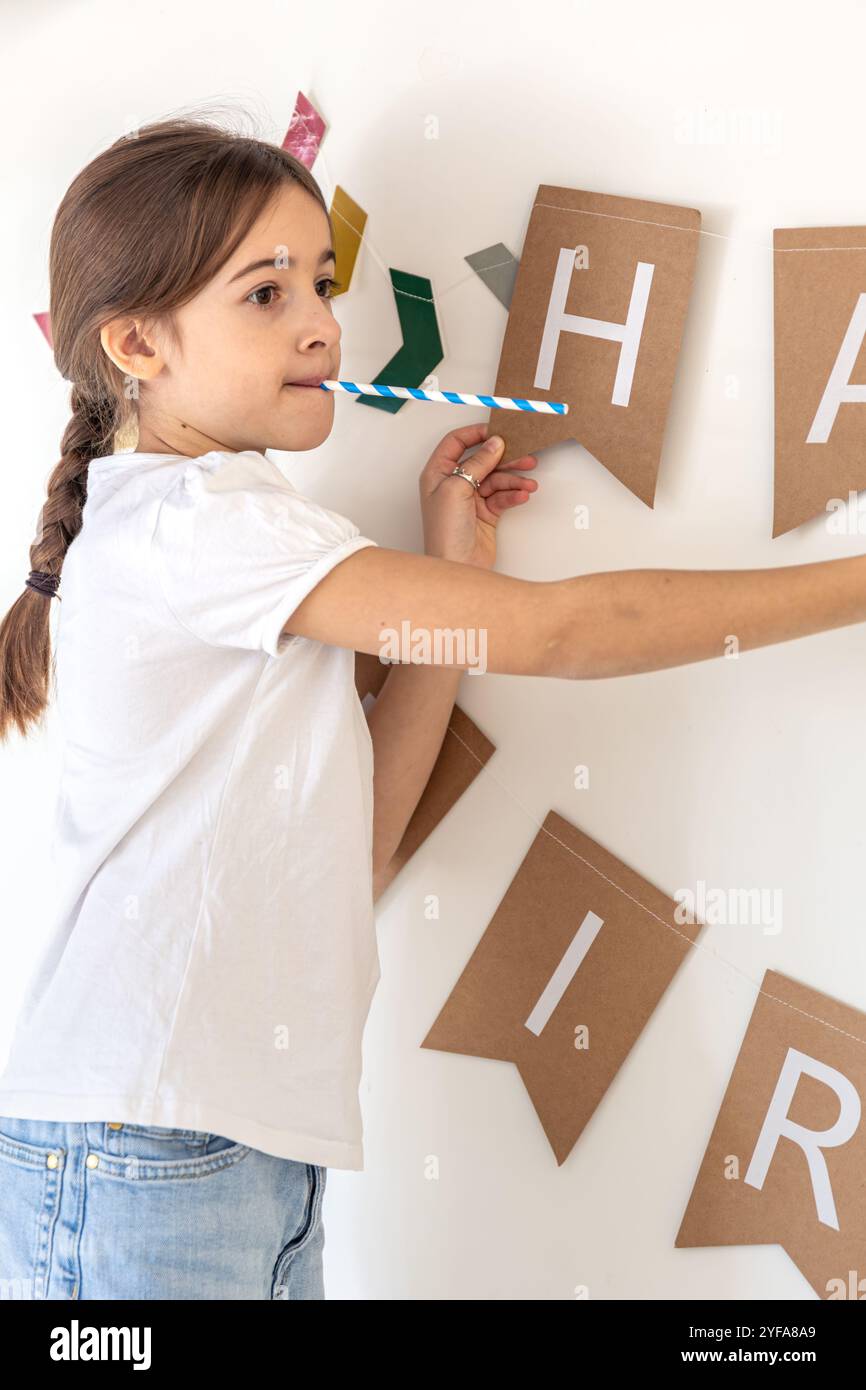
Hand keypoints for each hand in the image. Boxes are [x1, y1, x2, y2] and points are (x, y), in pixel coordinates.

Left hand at [419, 423, 537, 569]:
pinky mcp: (485, 513)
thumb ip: (477, 463)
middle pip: (482, 460)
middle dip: (504, 458)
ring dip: (513, 479)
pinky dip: (513, 494)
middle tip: (524, 456)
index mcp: (437, 474)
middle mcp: (453, 484)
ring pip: (496, 479)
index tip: (497, 431)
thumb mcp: (457, 488)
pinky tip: (522, 495)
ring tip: (528, 481)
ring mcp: (470, 499)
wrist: (457, 566)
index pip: (455, 442)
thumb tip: (494, 443)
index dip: (475, 434)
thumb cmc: (444, 533)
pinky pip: (503, 496)